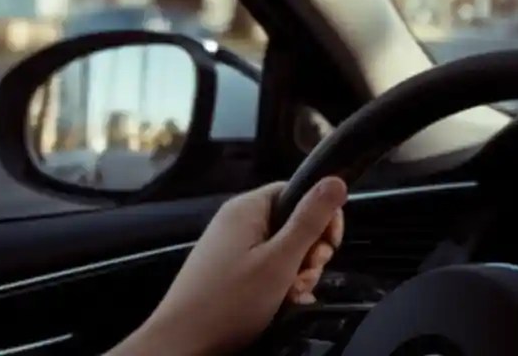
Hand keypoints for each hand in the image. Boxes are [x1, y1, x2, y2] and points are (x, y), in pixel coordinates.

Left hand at [110, 177, 347, 355]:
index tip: (331, 246)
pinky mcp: (229, 271)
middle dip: (310, 252)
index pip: (297, 191)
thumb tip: (337, 178)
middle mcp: (238, 222)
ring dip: (298, 272)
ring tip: (293, 296)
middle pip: (293, 222)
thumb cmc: (232, 300)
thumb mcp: (280, 259)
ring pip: (283, 249)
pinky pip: (267, 267)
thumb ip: (311, 219)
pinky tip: (284, 303)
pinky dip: (281, 283)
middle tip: (307, 277)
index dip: (322, 215)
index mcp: (248, 208)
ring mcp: (232, 248)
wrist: (181, 346)